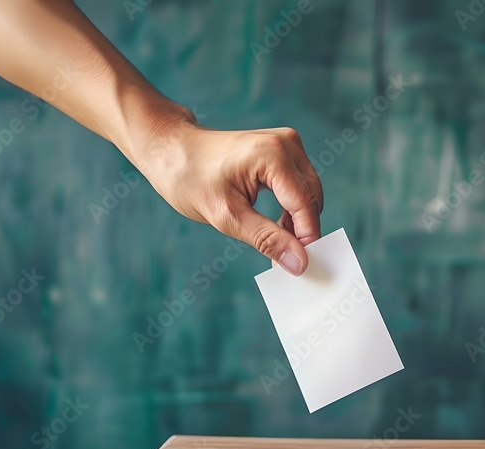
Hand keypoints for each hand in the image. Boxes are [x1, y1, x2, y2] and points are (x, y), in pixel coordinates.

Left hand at [135, 117, 323, 275]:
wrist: (172, 150)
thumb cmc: (190, 178)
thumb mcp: (226, 216)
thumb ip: (267, 239)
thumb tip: (299, 262)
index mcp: (272, 155)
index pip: (305, 205)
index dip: (307, 239)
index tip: (302, 267)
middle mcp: (286, 144)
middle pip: (312, 199)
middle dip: (303, 232)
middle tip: (287, 262)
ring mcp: (287, 144)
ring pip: (309, 194)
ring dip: (298, 222)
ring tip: (277, 245)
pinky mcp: (283, 150)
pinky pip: (300, 186)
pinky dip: (292, 209)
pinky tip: (276, 227)